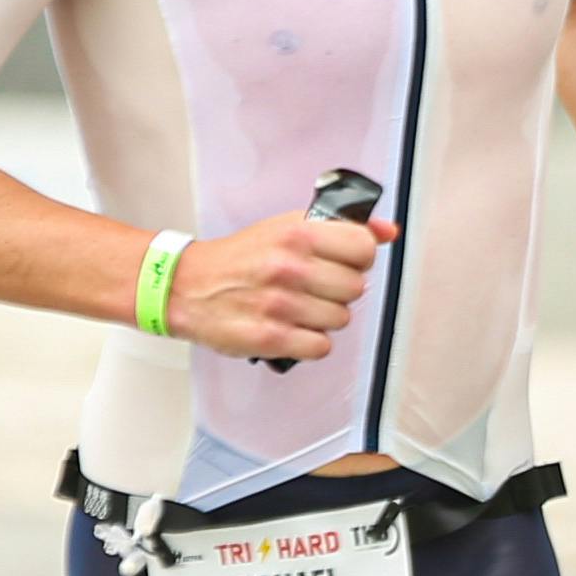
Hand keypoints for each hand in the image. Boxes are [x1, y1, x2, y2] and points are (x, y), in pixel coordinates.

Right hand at [165, 205, 390, 364]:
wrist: (187, 286)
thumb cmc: (240, 259)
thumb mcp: (286, 229)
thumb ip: (340, 229)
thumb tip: (388, 231)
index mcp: (297, 233)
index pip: (364, 248)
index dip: (358, 258)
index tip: (342, 261)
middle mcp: (290, 267)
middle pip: (356, 287)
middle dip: (338, 290)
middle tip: (313, 287)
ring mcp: (281, 304)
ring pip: (341, 319)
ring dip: (324, 318)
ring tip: (298, 308)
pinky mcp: (271, 338)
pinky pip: (321, 347)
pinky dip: (309, 342)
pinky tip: (291, 328)